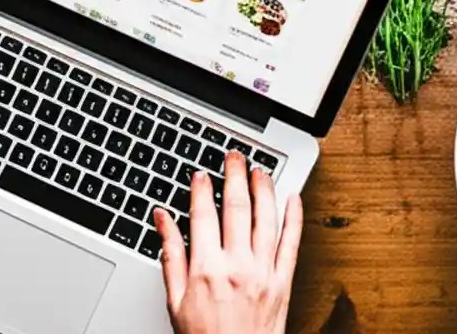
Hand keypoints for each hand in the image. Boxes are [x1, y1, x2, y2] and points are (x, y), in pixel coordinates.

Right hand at [155, 151, 302, 333]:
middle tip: (234, 156)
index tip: (200, 174)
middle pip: (237, 208)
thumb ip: (170, 256)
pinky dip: (295, 218)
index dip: (201, 189)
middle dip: (235, 176)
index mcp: (206, 269)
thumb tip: (161, 220)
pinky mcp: (283, 283)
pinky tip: (293, 198)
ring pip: (266, 219)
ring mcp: (263, 272)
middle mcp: (237, 266)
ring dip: (264, 189)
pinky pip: (292, 244)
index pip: (203, 215)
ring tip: (260, 170)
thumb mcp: (175, 300)